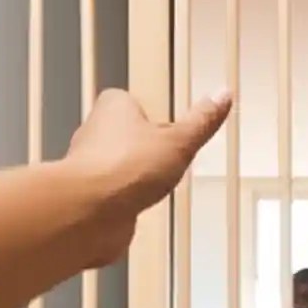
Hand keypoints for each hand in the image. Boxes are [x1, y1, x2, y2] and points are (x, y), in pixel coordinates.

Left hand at [67, 88, 231, 214]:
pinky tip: (134, 210)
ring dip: (131, 178)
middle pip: (120, 135)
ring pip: (113, 167)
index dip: (149, 115)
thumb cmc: (127, 167)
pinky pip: (108, 197)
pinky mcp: (84, 198)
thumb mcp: (179, 142)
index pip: (129, 102)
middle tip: (164, 158)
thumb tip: (223, 95)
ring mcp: (86, 168)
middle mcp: (93, 133)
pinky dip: (121, 203)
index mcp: (113, 108)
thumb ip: (201, 121)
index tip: (168, 126)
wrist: (88, 212)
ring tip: (152, 187)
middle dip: (140, 148)